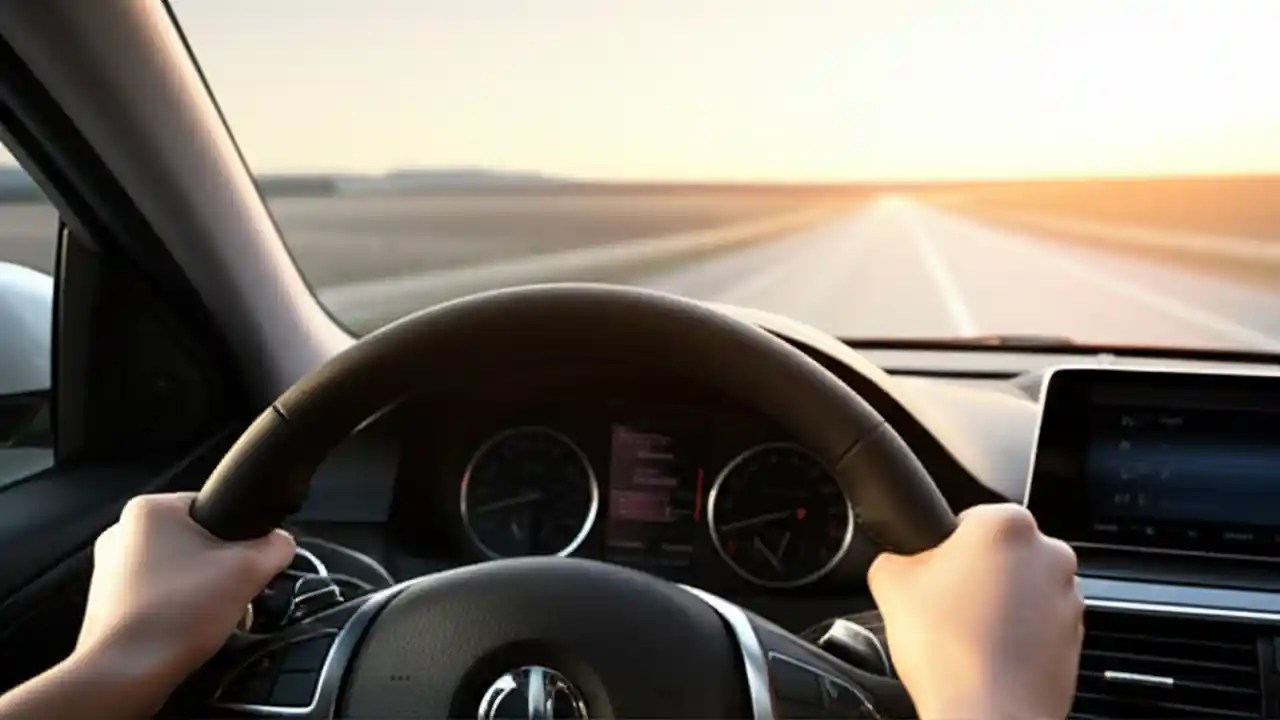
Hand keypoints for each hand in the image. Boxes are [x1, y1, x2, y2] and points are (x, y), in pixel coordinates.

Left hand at [74, 492, 294, 710]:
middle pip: (196, 541)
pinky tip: (186, 628)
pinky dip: (176, 609)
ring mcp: (109, 569)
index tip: (247, 563)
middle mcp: (121, 531)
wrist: (127, 673)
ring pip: (178, 570)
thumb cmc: (179, 612)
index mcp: (149, 509)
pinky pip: (157, 595)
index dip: (239, 536)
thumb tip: (280, 543)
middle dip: (220, 568)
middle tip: (233, 592)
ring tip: (209, 615)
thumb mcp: (248, 570)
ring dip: (200, 590)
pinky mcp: (107, 602)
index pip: (212, 507)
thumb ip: (276, 546)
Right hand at [867, 504, 1082, 719]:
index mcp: (1006, 523)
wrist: (987, 714)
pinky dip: (1016, 633)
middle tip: (944, 606)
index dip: (942, 549)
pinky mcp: (1075, 634)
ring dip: (997, 604)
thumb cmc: (948, 648)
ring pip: (1020, 588)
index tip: (932, 575)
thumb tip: (902, 559)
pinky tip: (987, 654)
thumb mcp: (890, 581)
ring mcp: (1068, 596)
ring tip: (966, 636)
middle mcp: (1049, 552)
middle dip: (974, 574)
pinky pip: (1037, 622)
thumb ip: (895, 553)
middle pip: (998, 552)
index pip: (967, 519)